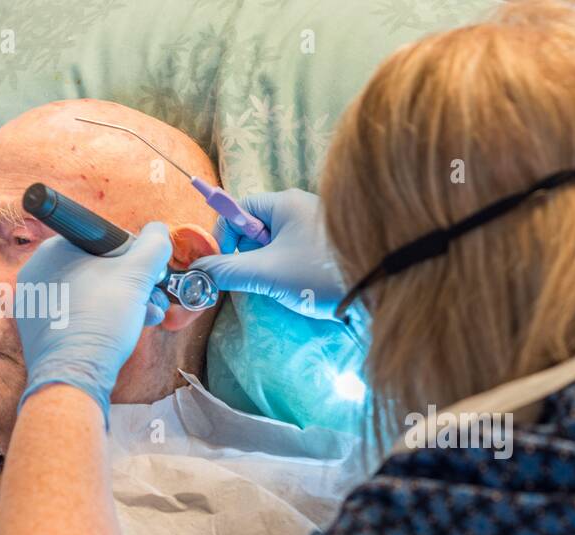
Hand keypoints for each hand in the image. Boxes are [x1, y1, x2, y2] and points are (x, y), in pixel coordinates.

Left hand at [13, 224, 171, 425]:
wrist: (74, 373)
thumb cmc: (102, 319)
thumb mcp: (138, 275)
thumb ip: (154, 246)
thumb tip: (158, 231)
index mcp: (54, 249)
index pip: (104, 241)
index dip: (133, 257)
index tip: (148, 276)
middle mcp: (38, 270)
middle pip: (99, 268)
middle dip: (133, 284)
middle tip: (151, 301)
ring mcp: (35, 301)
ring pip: (91, 292)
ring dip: (123, 303)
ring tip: (144, 318)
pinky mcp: (39, 328)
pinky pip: (77, 313)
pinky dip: (102, 319)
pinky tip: (120, 332)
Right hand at [192, 189, 346, 319]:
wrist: (378, 291)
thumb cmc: (319, 274)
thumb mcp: (267, 273)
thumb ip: (228, 270)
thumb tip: (197, 272)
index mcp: (286, 203)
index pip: (239, 209)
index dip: (224, 235)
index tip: (223, 264)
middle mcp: (303, 208)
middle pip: (258, 227)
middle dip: (248, 255)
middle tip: (253, 278)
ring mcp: (319, 227)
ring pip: (278, 243)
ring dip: (269, 266)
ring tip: (280, 286)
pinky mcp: (331, 248)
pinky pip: (298, 254)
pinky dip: (290, 270)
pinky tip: (299, 288)